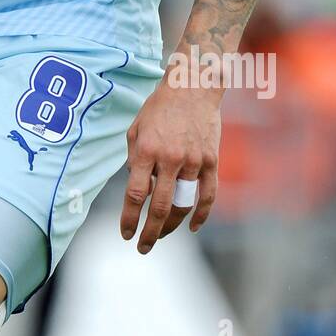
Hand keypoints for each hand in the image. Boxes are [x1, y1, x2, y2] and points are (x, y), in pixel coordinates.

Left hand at [119, 80, 219, 252]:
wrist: (192, 88)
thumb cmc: (159, 108)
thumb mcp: (136, 129)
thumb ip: (134, 160)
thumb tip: (137, 189)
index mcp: (146, 150)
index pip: (135, 194)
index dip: (129, 218)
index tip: (125, 233)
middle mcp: (169, 158)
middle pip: (159, 206)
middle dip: (150, 232)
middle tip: (142, 247)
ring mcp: (192, 161)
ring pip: (183, 204)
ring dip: (171, 226)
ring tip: (161, 236)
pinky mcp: (210, 162)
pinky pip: (207, 195)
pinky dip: (201, 215)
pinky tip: (192, 227)